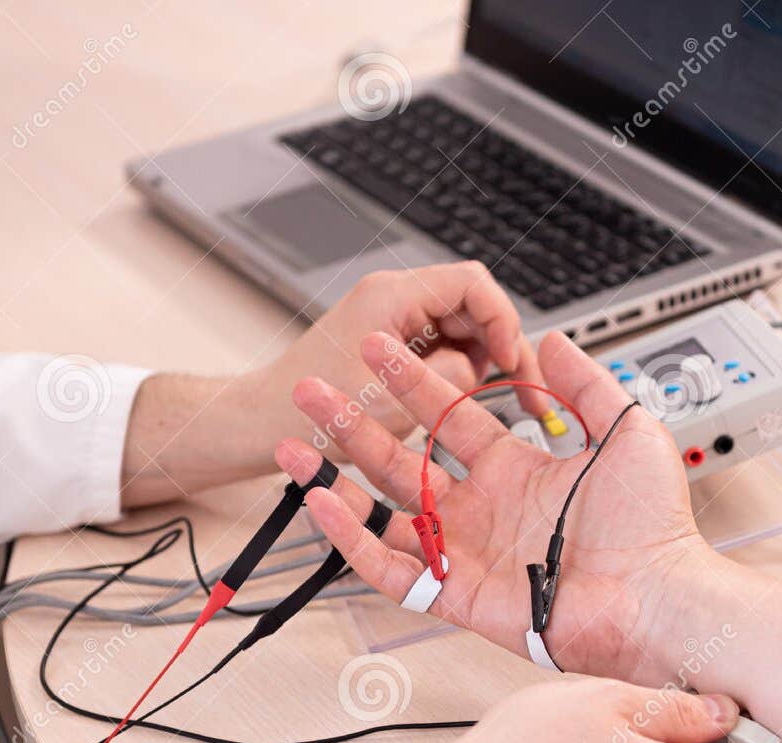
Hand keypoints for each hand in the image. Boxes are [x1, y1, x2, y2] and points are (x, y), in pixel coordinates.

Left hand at [259, 261, 548, 436]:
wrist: (261, 421)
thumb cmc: (303, 412)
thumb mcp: (389, 404)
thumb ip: (446, 378)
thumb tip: (481, 368)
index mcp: (391, 298)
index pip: (472, 283)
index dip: (503, 319)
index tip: (512, 360)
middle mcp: (393, 300)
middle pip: (473, 304)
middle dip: (501, 344)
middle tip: (520, 389)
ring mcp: (393, 319)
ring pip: (463, 327)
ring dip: (482, 361)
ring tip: (483, 400)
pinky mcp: (392, 341)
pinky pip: (443, 345)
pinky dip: (459, 371)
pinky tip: (458, 402)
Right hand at [275, 330, 721, 685]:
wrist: (660, 597)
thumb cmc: (656, 527)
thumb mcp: (629, 431)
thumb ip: (586, 384)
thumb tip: (552, 340)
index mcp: (517, 469)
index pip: (449, 415)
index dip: (412, 381)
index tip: (377, 348)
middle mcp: (483, 508)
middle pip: (402, 457)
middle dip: (355, 421)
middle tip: (314, 385)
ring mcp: (466, 551)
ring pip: (384, 510)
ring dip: (336, 477)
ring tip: (293, 442)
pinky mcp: (456, 594)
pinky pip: (391, 566)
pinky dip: (352, 538)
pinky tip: (323, 502)